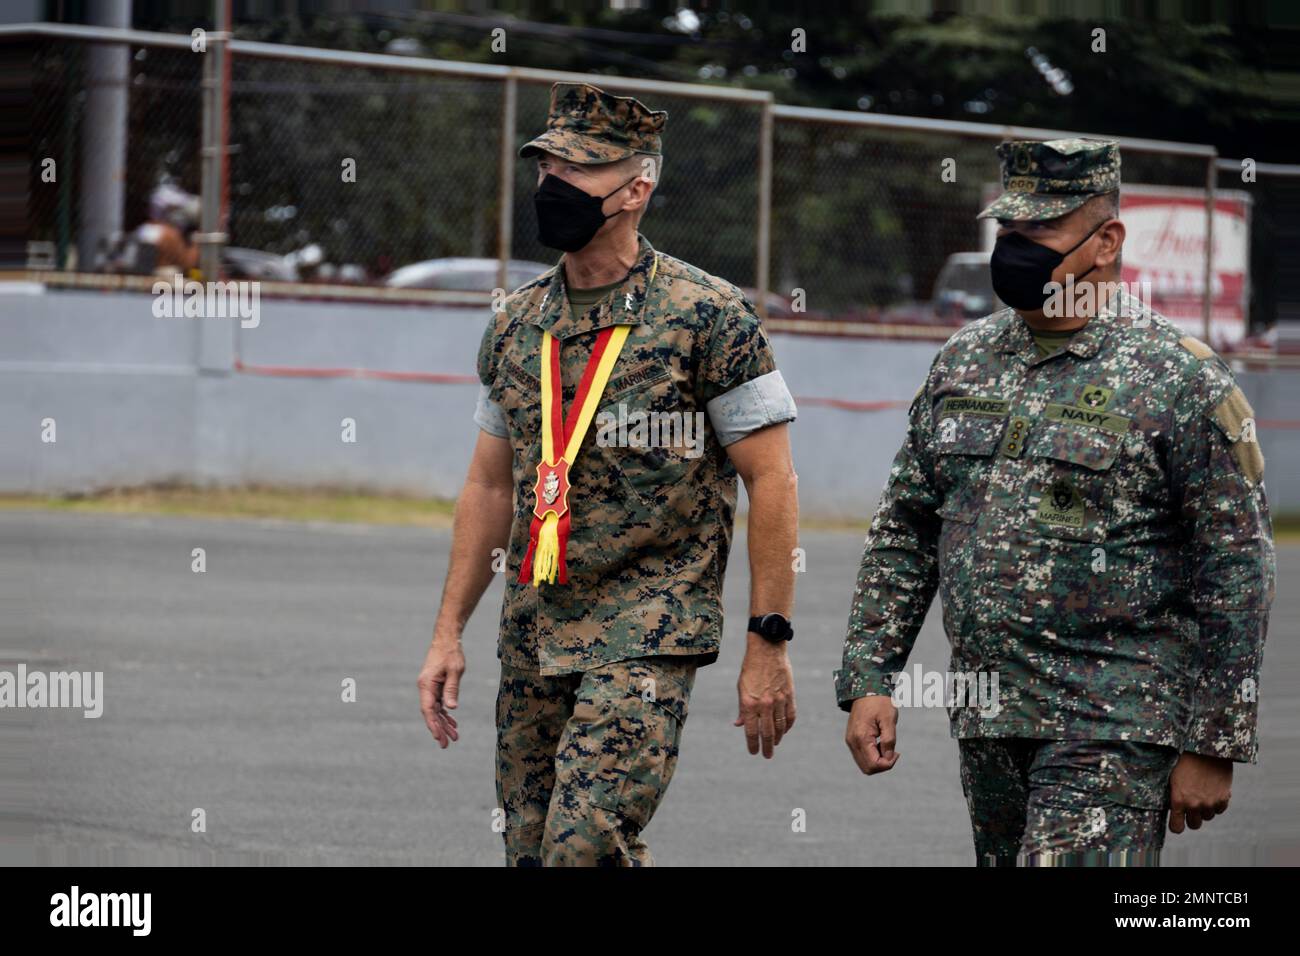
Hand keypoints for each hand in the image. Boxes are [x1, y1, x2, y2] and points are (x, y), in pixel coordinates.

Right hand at [418, 635, 464, 748]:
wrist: (447, 640)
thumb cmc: (451, 653)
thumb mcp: (455, 670)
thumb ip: (452, 689)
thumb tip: (451, 708)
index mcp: (426, 684)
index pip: (428, 709)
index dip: (433, 725)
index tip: (439, 737)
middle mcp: (425, 688)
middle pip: (431, 713)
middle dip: (438, 729)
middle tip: (446, 745)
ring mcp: (429, 688)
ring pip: (435, 710)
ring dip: (444, 723)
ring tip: (454, 737)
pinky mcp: (435, 686)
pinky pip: (439, 704)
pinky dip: (445, 714)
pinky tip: (453, 723)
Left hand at [733, 633, 795, 757]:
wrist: (767, 649)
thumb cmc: (751, 668)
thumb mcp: (741, 688)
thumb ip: (742, 708)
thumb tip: (740, 724)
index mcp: (749, 703)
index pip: (752, 731)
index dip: (753, 744)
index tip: (754, 752)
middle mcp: (764, 704)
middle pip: (768, 733)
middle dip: (767, 747)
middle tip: (767, 755)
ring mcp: (779, 700)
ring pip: (781, 727)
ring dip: (778, 738)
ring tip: (775, 744)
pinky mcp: (790, 695)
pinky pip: (791, 716)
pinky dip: (788, 725)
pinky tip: (785, 730)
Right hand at [845, 695, 898, 774]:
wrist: (866, 690)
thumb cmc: (879, 703)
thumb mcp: (889, 720)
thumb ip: (889, 741)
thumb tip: (888, 758)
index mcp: (861, 737)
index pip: (873, 764)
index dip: (888, 764)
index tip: (897, 752)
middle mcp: (852, 742)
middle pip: (867, 769)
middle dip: (883, 765)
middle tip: (893, 752)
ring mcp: (850, 741)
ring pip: (864, 765)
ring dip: (878, 761)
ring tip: (887, 747)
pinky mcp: (852, 739)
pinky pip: (861, 756)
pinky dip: (872, 756)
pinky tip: (880, 745)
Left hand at [1168, 751, 1232, 832]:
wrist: (1205, 748)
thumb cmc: (1183, 759)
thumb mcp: (1172, 777)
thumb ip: (1175, 795)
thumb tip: (1174, 808)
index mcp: (1178, 799)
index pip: (1177, 828)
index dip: (1177, 825)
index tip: (1177, 821)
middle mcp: (1194, 804)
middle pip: (1194, 825)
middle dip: (1192, 818)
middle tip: (1190, 807)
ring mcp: (1210, 802)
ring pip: (1207, 817)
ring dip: (1205, 809)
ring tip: (1201, 793)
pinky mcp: (1223, 798)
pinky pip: (1219, 809)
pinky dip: (1217, 803)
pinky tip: (1212, 791)